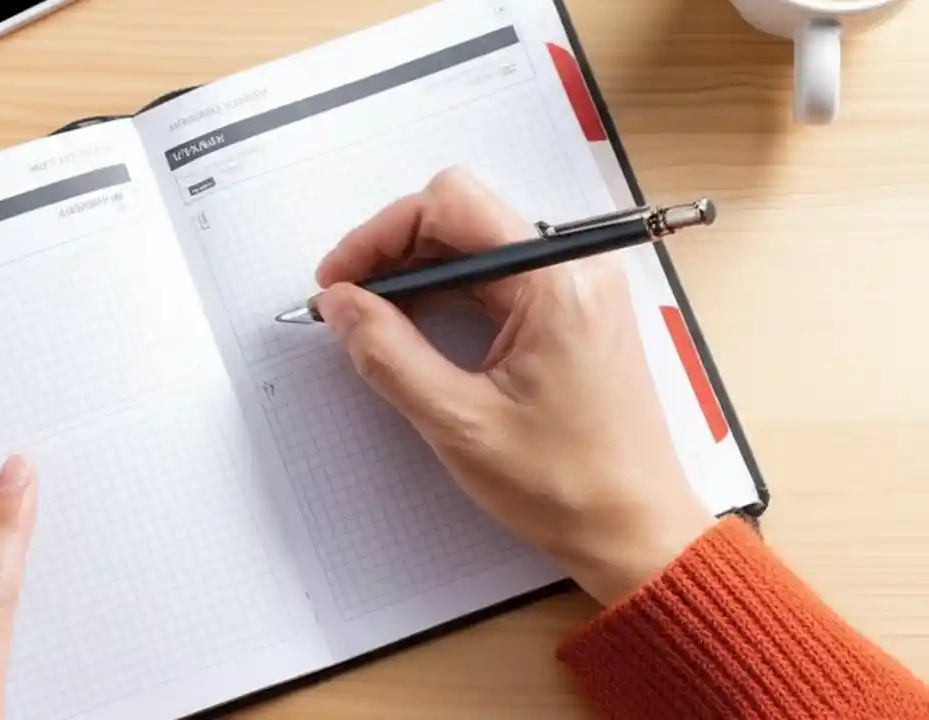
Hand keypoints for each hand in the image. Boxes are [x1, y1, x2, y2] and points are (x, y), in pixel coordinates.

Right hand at [315, 168, 713, 604]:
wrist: (637, 533)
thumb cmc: (565, 487)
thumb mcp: (459, 423)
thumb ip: (389, 354)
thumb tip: (339, 304)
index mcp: (556, 281)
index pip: (452, 205)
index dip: (381, 234)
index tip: (339, 280)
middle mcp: (574, 268)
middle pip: (462, 218)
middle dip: (393, 251)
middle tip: (346, 302)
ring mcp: (577, 288)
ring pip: (476, 247)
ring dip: (418, 273)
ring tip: (373, 321)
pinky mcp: (572, 313)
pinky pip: (497, 279)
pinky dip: (449, 294)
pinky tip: (416, 330)